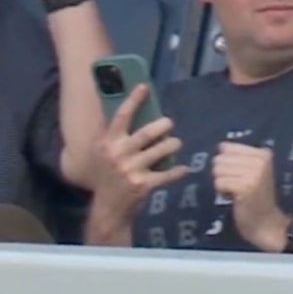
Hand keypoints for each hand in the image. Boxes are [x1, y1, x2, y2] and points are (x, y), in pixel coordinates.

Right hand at [91, 85, 188, 225]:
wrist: (108, 207)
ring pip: (161, 151)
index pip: (121, 117)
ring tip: (176, 143)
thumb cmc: (109, 175)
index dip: (133, 100)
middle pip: (146, 133)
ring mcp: (131, 170)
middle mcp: (118, 154)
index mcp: (108, 143)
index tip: (144, 86)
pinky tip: (186, 169)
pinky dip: (179, 171)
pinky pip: (168, 174)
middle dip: (162, 126)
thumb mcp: (106, 153)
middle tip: (169, 123)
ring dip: (172, 145)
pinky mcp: (143, 184)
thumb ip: (117, 136)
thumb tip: (135, 111)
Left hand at [211, 142, 287, 251]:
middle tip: (238, 185)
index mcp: (264, 154)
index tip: (240, 175)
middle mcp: (261, 161)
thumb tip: (220, 146)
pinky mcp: (245, 187)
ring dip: (222, 183)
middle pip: (220, 159)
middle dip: (223, 173)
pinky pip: (219, 182)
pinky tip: (235, 198)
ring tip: (237, 191)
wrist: (268, 223)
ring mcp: (254, 174)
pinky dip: (222, 192)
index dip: (227, 163)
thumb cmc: (258, 197)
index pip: (227, 147)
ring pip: (217, 170)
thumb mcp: (253, 171)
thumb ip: (238, 157)